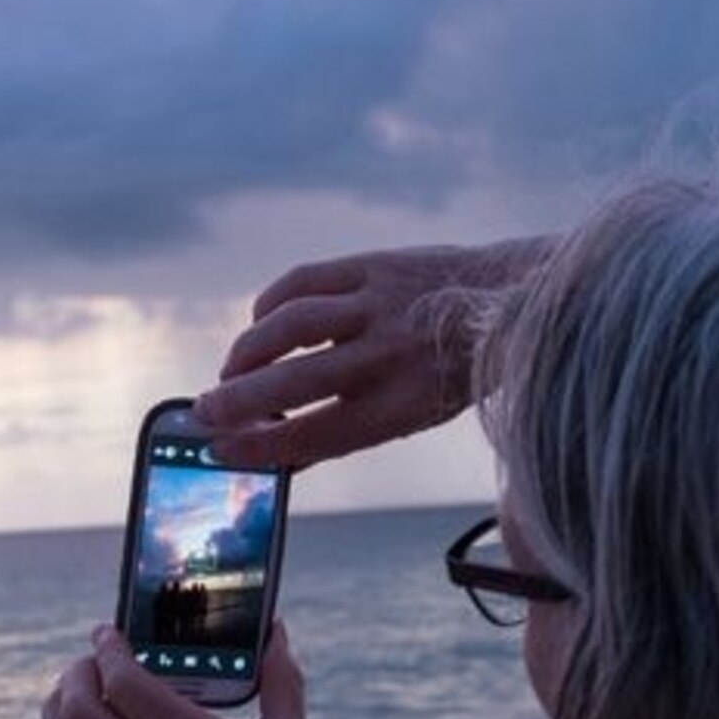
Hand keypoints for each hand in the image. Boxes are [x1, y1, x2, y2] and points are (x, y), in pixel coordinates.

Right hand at [189, 237, 554, 471]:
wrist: (514, 299)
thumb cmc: (452, 369)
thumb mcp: (414, 414)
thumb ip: (350, 429)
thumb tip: (280, 453)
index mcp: (402, 405)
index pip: (315, 433)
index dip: (260, 445)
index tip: (220, 449)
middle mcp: (388, 355)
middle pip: (294, 384)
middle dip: (237, 401)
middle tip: (203, 412)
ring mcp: (380, 305)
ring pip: (291, 326)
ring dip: (247, 352)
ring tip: (231, 372)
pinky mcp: (374, 265)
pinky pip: (304, 282)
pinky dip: (270, 304)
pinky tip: (260, 323)